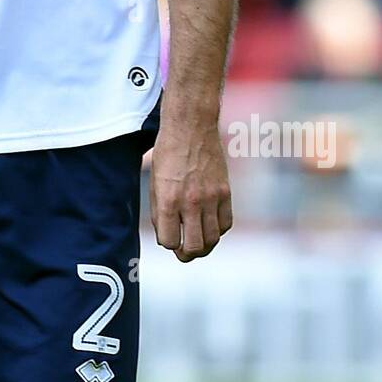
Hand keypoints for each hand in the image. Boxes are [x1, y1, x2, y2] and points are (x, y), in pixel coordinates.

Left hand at [148, 120, 231, 261]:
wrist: (191, 127)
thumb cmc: (168, 153)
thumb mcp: (155, 183)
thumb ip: (160, 212)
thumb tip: (168, 238)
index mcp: (168, 200)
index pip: (170, 242)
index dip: (168, 243)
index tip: (169, 236)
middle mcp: (191, 202)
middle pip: (195, 247)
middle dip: (187, 254)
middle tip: (184, 252)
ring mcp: (211, 198)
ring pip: (213, 240)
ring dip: (205, 245)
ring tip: (198, 241)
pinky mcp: (226, 192)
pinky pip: (226, 224)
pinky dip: (218, 230)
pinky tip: (210, 224)